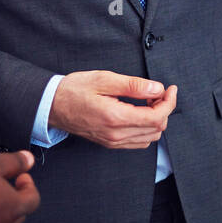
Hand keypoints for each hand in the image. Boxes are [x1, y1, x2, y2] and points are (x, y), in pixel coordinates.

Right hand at [49, 70, 176, 148]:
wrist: (51, 105)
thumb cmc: (74, 89)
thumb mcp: (104, 79)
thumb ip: (133, 85)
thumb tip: (157, 88)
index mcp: (115, 117)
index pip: (156, 117)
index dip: (169, 102)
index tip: (170, 88)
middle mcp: (116, 134)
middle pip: (157, 129)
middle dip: (164, 109)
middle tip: (158, 91)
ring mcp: (112, 141)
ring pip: (150, 138)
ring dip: (156, 119)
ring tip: (149, 100)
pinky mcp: (109, 143)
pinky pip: (137, 141)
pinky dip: (146, 128)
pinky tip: (140, 112)